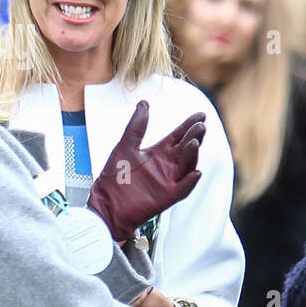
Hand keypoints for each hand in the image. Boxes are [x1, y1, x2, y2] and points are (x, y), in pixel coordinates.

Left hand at [87, 101, 204, 242]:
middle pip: (186, 149)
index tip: (200, 114)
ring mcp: (169, 181)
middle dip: (194, 137)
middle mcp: (167, 166)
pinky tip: (195, 172)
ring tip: (193, 143)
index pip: (178, 136)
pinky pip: (183, 189)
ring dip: (192, 155)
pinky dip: (190, 182)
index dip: (189, 125)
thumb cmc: (114, 176)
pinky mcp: (167, 197)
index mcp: (158, 153)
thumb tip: (144, 103)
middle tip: (200, 126)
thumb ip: (136, 126)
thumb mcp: (125, 146)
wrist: (105, 203)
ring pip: (186, 166)